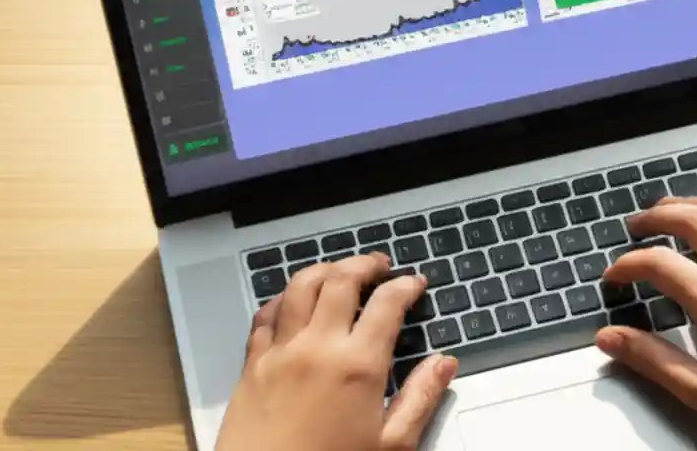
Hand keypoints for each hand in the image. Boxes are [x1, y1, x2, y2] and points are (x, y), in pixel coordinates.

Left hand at [217, 253, 457, 450]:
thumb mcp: (390, 447)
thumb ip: (420, 400)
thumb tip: (445, 363)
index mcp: (358, 365)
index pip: (388, 303)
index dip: (406, 285)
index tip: (415, 283)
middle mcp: (318, 346)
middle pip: (341, 279)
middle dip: (365, 264)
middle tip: (380, 266)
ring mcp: (280, 351)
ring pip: (300, 286)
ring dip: (325, 270)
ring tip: (340, 273)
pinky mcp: (251, 364)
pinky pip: (266, 314)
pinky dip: (284, 298)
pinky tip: (294, 302)